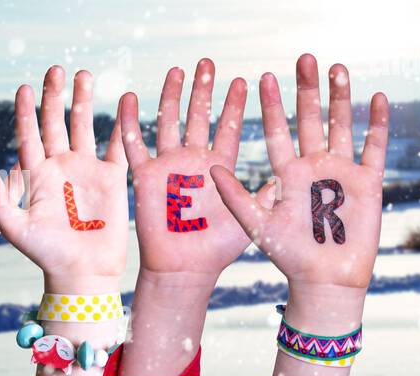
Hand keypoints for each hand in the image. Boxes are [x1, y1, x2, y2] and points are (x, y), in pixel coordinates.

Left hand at [0, 66, 128, 293]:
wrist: (81, 274)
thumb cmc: (46, 255)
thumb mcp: (16, 229)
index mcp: (35, 174)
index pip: (29, 135)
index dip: (27, 112)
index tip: (24, 88)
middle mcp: (59, 166)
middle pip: (55, 122)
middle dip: (55, 96)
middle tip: (55, 69)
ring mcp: (85, 169)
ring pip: (84, 126)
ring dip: (83, 101)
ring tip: (83, 74)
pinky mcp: (111, 178)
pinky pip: (117, 145)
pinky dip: (121, 123)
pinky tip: (124, 99)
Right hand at [119, 59, 254, 276]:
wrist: (184, 269)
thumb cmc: (217, 250)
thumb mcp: (251, 219)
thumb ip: (266, 194)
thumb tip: (290, 173)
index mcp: (220, 167)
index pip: (228, 127)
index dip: (234, 105)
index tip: (243, 80)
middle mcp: (194, 161)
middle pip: (198, 116)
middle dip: (203, 89)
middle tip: (208, 63)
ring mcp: (168, 166)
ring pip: (169, 122)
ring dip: (171, 96)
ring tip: (176, 71)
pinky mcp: (145, 176)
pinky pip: (134, 145)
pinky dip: (130, 122)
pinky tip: (130, 98)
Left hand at [211, 54, 387, 333]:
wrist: (325, 280)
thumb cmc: (288, 255)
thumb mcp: (256, 223)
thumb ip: (235, 195)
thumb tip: (211, 168)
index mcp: (287, 172)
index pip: (277, 131)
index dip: (271, 105)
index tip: (263, 77)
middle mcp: (314, 166)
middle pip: (310, 119)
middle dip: (306, 90)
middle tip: (303, 58)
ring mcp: (341, 172)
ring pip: (341, 125)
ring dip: (340, 97)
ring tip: (337, 67)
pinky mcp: (368, 182)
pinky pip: (373, 147)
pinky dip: (377, 123)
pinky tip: (377, 98)